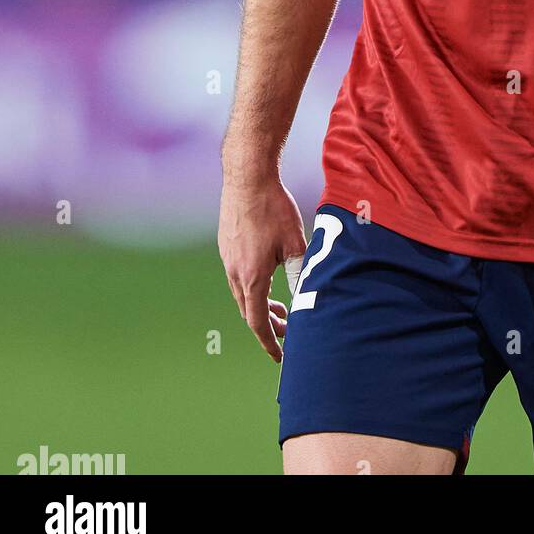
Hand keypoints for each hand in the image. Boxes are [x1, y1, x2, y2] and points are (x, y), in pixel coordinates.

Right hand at [218, 175, 305, 361]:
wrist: (247, 177)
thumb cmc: (273, 208)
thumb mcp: (295, 244)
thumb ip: (300, 274)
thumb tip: (307, 298)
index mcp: (252, 278)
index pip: (258, 322)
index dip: (270, 342)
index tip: (281, 356)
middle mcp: (235, 273)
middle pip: (249, 312)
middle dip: (269, 326)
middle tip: (288, 330)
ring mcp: (227, 259)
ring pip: (242, 295)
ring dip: (261, 305)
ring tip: (281, 307)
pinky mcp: (226, 246)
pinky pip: (238, 277)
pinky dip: (253, 287)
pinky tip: (268, 276)